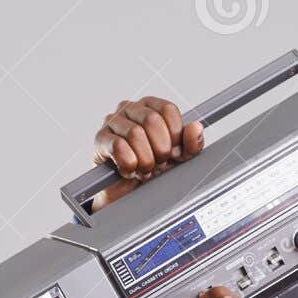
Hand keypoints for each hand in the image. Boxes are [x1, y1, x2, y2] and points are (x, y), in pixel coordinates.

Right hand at [88, 96, 205, 212]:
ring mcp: (113, 122)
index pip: (168, 109)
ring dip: (145, 159)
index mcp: (151, 107)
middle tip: (159, 163)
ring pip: (135, 133)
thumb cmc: (153, 167)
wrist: (131, 191)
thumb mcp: (179, 157)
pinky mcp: (101, 138)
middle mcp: (131, 109)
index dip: (175, 135)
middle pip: (151, 119)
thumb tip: (196, 127)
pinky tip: (130, 171)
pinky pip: (118, 146)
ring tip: (145, 169)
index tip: (175, 152)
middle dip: (160, 148)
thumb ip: (191, 143)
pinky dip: (129, 164)